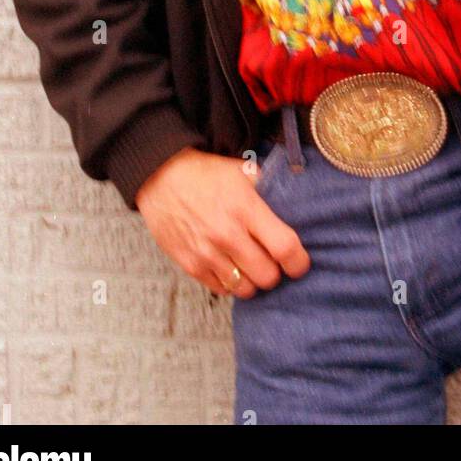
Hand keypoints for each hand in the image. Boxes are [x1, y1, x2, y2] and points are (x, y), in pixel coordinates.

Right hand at [135, 147, 310, 297]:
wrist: (161, 178)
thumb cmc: (205, 174)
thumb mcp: (243, 171)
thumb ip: (268, 190)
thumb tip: (293, 205)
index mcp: (246, 208)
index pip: (284, 247)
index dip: (298, 262)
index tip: (300, 263)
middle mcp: (228, 235)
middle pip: (267, 276)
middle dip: (276, 273)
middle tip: (272, 263)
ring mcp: (207, 253)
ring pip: (245, 289)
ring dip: (253, 281)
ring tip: (251, 267)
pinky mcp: (190, 265)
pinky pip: (221, 289)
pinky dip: (230, 284)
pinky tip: (230, 267)